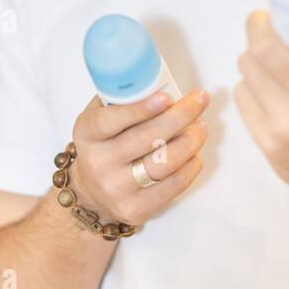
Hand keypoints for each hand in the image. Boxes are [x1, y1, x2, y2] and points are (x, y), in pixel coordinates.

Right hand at [68, 87, 209, 225]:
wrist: (91, 192)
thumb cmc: (104, 144)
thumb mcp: (99, 117)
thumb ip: (121, 98)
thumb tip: (160, 79)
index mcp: (88, 134)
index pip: (112, 120)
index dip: (141, 109)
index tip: (167, 97)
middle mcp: (98, 163)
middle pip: (146, 139)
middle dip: (180, 116)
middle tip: (200, 100)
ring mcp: (116, 188)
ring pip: (164, 163)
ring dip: (190, 141)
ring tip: (201, 127)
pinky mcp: (136, 208)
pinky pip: (172, 186)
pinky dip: (190, 166)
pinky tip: (196, 153)